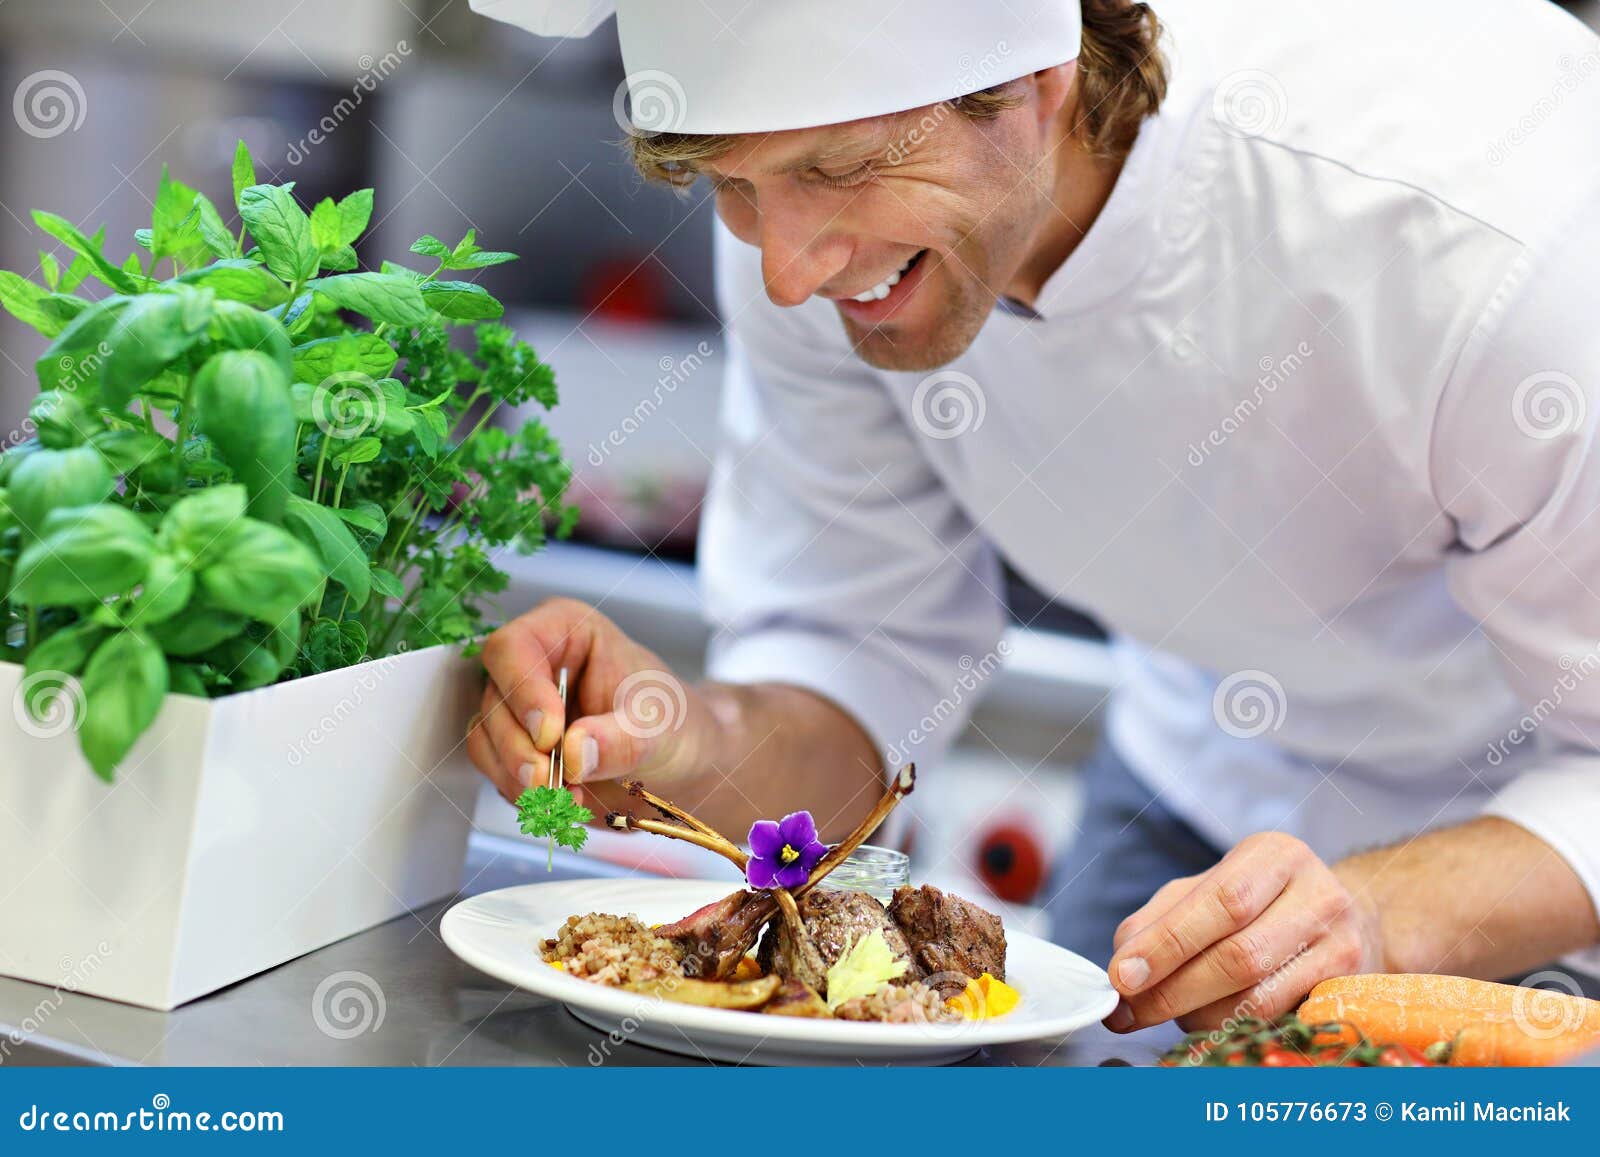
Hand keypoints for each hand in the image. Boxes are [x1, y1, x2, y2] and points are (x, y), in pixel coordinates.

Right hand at [468, 598, 709, 816]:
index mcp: (565, 630)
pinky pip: (497, 771)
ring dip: (518, 777)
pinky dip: (524, 794)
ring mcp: (519, 708)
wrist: (675, 763)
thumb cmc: (669, 721)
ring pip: (485, 739)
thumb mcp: (658, 726)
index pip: (514, 647)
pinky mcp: (517, 748)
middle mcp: (533, 663)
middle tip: (550, 781)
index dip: (522, 691)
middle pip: (494, 699)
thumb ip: (621, 738)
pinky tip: (564, 801)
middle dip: (518, 748)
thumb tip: (574, 751)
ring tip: (566, 797)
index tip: (550, 735)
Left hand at [1104, 832, 1383, 1032]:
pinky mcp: (1345, 992)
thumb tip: (1123, 963)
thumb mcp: (1207, 888)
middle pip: (1239, 956)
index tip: (1123, 975)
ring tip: (1165, 1013)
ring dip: (1197, 1015)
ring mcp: (1341, 947)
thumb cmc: (1259, 901)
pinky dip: (1229, 1029)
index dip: (1168, 944)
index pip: (1220, 902)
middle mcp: (1317, 896)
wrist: (1346, 917)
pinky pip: (1277, 1023)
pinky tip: (1202, 1024)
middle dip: (1173, 990)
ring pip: (1258, 999)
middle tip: (1128, 1010)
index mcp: (1274, 855)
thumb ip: (1161, 918)